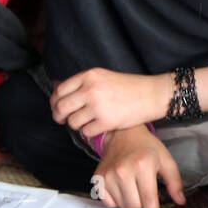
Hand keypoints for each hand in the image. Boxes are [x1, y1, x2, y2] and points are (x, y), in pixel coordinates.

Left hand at [51, 68, 173, 137]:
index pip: (60, 91)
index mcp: (89, 76)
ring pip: (73, 122)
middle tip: (64, 120)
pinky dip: (90, 132)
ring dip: (77, 125)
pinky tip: (98, 127)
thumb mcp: (104, 77)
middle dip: (59, 116)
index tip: (58, 107)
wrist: (152, 95)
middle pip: (61, 108)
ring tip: (87, 122)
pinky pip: (86, 132)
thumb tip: (60, 93)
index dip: (55, 102)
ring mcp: (98, 106)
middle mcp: (91, 90)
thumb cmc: (130, 87)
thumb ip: (84, 83)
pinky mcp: (106, 121)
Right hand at [91, 126, 185, 207]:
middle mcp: (123, 171)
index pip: (148, 199)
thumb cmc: (147, 147)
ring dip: (131, 201)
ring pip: (123, 206)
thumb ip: (175, 182)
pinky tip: (122, 186)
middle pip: (135, 206)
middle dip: (143, 202)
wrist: (123, 134)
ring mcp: (108, 175)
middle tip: (144, 188)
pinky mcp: (98, 178)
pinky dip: (117, 200)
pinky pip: (108, 203)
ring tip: (133, 185)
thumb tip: (180, 201)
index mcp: (143, 166)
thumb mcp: (166, 160)